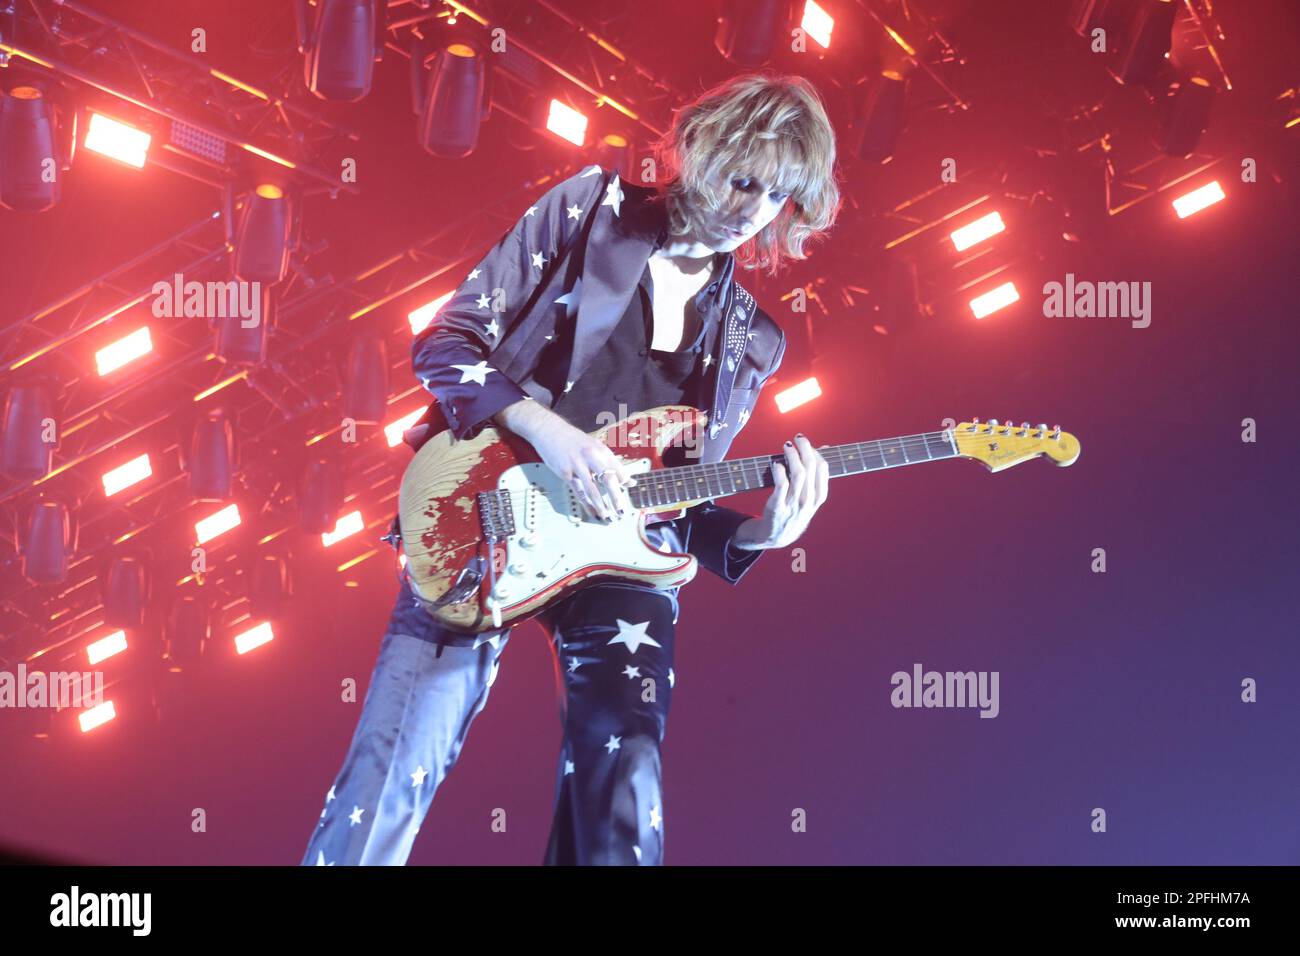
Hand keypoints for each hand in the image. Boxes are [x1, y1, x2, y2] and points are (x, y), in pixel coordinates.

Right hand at [502, 401, 635, 520]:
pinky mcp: (565, 473)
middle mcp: (591, 457)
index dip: (625, 483)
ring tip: (608, 517)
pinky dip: (586, 504)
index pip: (618, 470)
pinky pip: (578, 492)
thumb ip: (611, 464)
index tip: (630, 492)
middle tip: (622, 511)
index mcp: (601, 450)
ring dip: (601, 506)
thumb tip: (629, 480)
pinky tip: (593, 513)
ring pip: (592, 489)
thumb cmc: (573, 440)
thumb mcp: (594, 447)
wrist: (550, 430)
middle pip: (608, 479)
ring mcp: (577, 465)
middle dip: (616, 498)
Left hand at [733, 434, 828, 548]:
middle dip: (804, 448)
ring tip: (786, 446)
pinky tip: (776, 463)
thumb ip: (816, 474)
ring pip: (798, 474)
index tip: (806, 442)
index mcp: (819, 496)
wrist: (778, 535)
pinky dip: (779, 470)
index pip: (823, 468)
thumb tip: (824, 448)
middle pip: (811, 467)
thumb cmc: (795, 510)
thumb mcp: (810, 496)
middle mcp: (808, 500)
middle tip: (797, 438)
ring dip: (792, 456)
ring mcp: (794, 504)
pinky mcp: (778, 506)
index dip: (815, 451)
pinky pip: (781, 485)